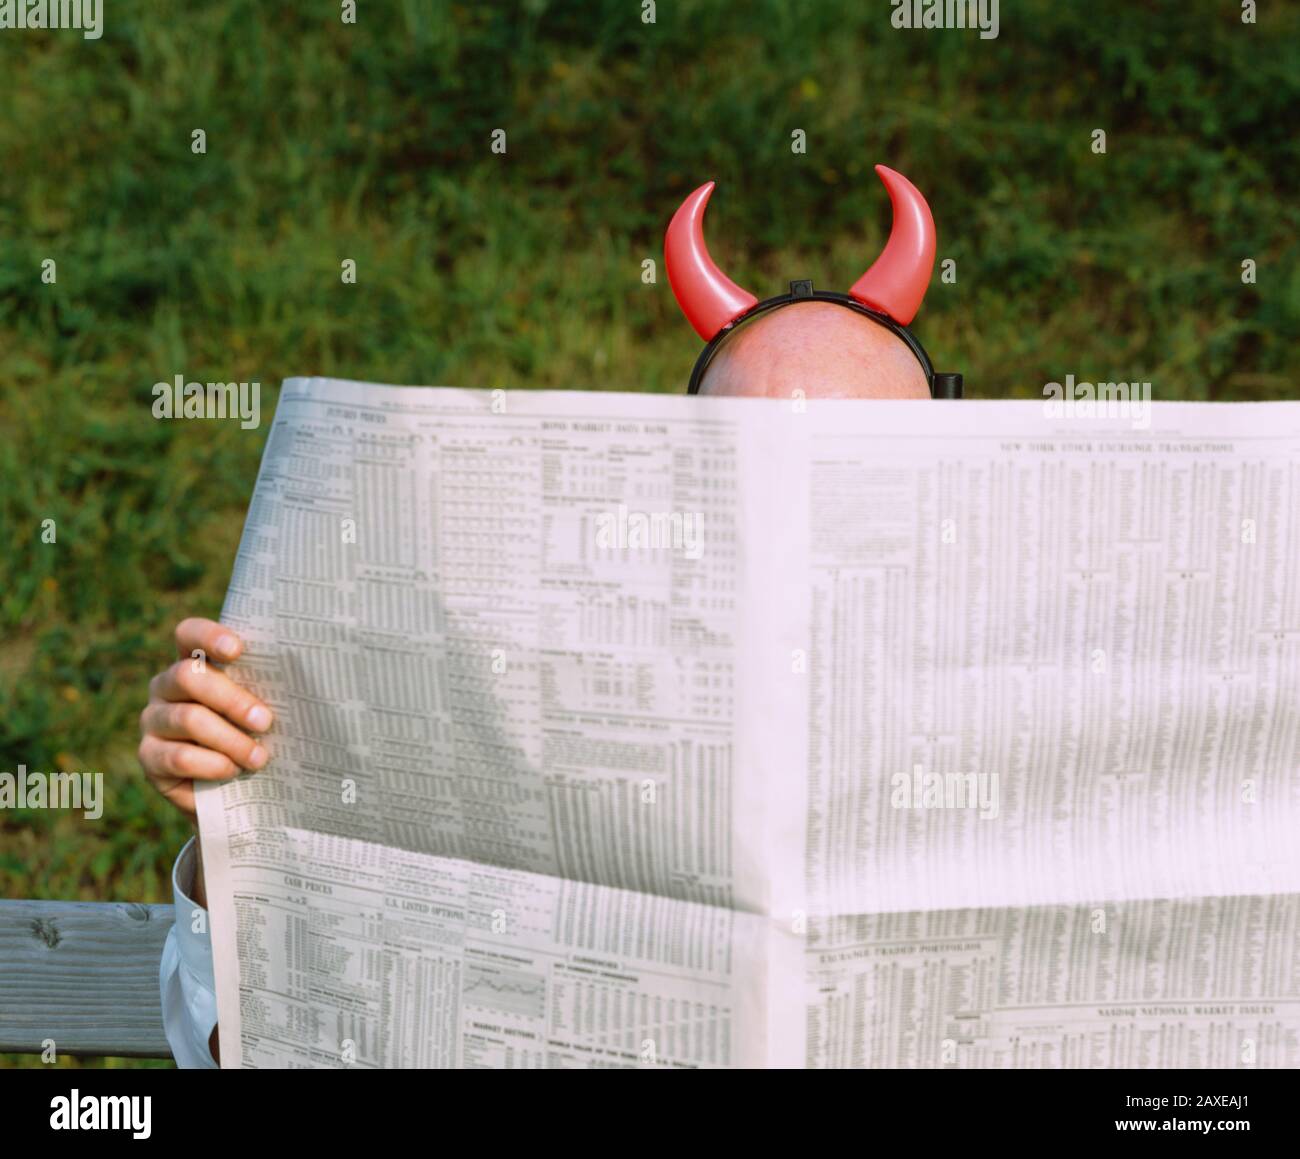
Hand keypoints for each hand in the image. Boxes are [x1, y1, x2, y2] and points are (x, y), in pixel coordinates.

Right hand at [138, 618, 272, 818]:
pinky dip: (212, 764)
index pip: (189, 635)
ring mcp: (153, 719)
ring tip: (260, 758)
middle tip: (265, 721)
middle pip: (188, 676)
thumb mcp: (260, 709)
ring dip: (230, 740)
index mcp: (194, 663)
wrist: (237, 787)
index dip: (209, 636)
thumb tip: (292, 685)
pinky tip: (233, 771)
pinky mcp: (149, 756)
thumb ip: (264, 690)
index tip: (238, 650)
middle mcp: (166, 686)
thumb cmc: (255, 734)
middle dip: (232, 699)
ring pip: (188, 719)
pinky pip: (179, 756)